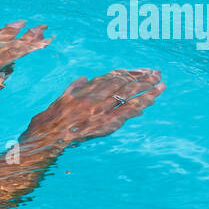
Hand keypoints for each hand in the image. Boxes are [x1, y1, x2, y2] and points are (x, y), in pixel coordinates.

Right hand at [22, 69, 164, 145]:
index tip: (139, 70)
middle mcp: (95, 97)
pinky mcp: (105, 123)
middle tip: (156, 73)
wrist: (47, 137)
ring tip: (161, 84)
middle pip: (123, 83)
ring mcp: (101, 109)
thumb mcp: (60, 99)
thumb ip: (74, 87)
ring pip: (128, 95)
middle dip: (141, 77)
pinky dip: (140, 105)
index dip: (128, 73)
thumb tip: (84, 78)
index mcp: (85, 90)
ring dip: (146, 89)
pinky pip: (127, 111)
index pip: (111, 77)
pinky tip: (152, 100)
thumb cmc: (49, 120)